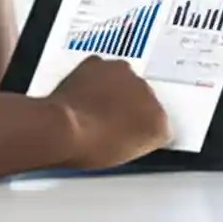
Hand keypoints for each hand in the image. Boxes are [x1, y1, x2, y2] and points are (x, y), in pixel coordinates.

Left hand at [47, 56, 171, 169]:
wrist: (62, 129)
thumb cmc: (89, 146)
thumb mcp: (123, 156)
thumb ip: (137, 141)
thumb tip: (133, 136)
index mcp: (158, 120)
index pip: (160, 123)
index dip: (142, 130)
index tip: (131, 134)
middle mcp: (146, 92)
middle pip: (144, 98)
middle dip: (131, 108)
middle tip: (112, 123)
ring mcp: (122, 75)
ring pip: (125, 81)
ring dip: (116, 91)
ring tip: (97, 109)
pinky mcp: (98, 64)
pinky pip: (100, 70)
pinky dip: (95, 79)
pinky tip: (86, 95)